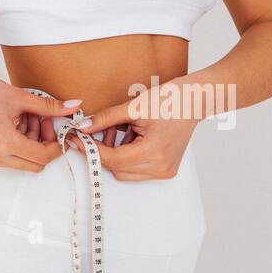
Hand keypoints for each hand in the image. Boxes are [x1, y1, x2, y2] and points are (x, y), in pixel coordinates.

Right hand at [0, 70, 77, 171]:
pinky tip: (13, 122)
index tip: (61, 130)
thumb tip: (73, 107)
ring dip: (30, 143)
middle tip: (43, 120)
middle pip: (35, 163)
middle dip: (44, 144)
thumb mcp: (19, 97)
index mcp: (5, 144)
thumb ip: (48, 107)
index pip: (43, 156)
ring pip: (22, 161)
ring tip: (25, 116)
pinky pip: (8, 158)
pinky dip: (17, 144)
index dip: (57, 144)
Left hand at [67, 84, 197, 180]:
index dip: (92, 150)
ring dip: (115, 155)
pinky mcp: (166, 169)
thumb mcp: (133, 107)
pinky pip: (137, 169)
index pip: (113, 159)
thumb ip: (106, 119)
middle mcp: (160, 167)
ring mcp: (164, 171)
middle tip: (93, 133)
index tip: (77, 139)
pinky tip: (129, 137)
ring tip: (117, 131)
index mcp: (153, 153)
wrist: (194, 101)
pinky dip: (127, 156)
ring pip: (126, 172)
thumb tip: (84, 127)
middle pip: (117, 169)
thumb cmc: (169, 100)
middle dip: (102, 152)